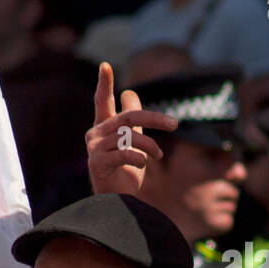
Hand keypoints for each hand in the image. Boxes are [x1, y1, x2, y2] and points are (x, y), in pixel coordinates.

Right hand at [85, 61, 175, 195]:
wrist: (119, 202)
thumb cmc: (126, 172)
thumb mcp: (132, 141)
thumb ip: (132, 119)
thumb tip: (130, 92)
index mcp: (104, 127)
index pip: (102, 101)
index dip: (104, 83)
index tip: (105, 65)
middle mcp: (95, 134)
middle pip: (128, 117)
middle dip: (154, 119)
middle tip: (174, 124)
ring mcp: (94, 149)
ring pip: (129, 136)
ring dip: (150, 146)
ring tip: (159, 155)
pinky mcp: (97, 164)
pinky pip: (123, 154)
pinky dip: (138, 158)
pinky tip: (143, 164)